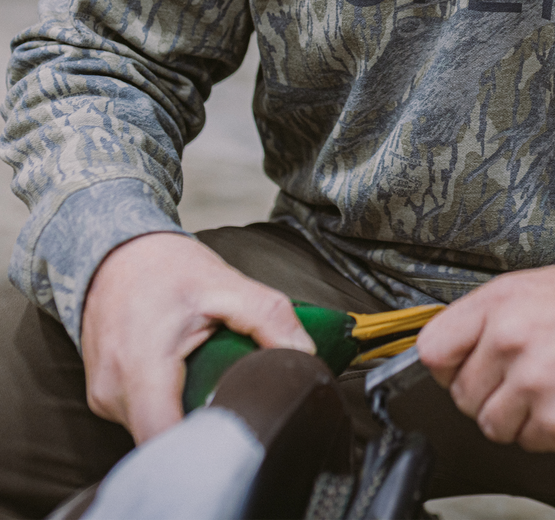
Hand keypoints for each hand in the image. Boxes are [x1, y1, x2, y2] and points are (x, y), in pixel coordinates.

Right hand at [81, 232, 314, 443]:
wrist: (121, 252)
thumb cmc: (168, 267)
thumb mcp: (226, 284)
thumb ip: (269, 318)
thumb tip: (304, 355)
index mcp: (140, 366)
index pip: (163, 441)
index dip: (204, 447)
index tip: (238, 430)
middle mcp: (112, 392)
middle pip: (164, 442)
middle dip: (206, 431)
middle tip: (240, 403)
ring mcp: (104, 399)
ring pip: (155, 432)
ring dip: (189, 415)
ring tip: (215, 384)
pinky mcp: (106, 398)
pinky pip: (145, 418)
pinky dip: (172, 406)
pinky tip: (192, 382)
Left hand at [417, 265, 554, 452]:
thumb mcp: (545, 285)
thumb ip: (496, 311)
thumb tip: (459, 338)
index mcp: (502, 301)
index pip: (434, 347)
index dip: (448, 364)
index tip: (463, 366)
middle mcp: (511, 339)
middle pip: (462, 393)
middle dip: (490, 392)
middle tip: (527, 377)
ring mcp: (532, 383)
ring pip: (491, 424)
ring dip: (517, 416)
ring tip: (553, 388)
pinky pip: (527, 442)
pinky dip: (547, 432)